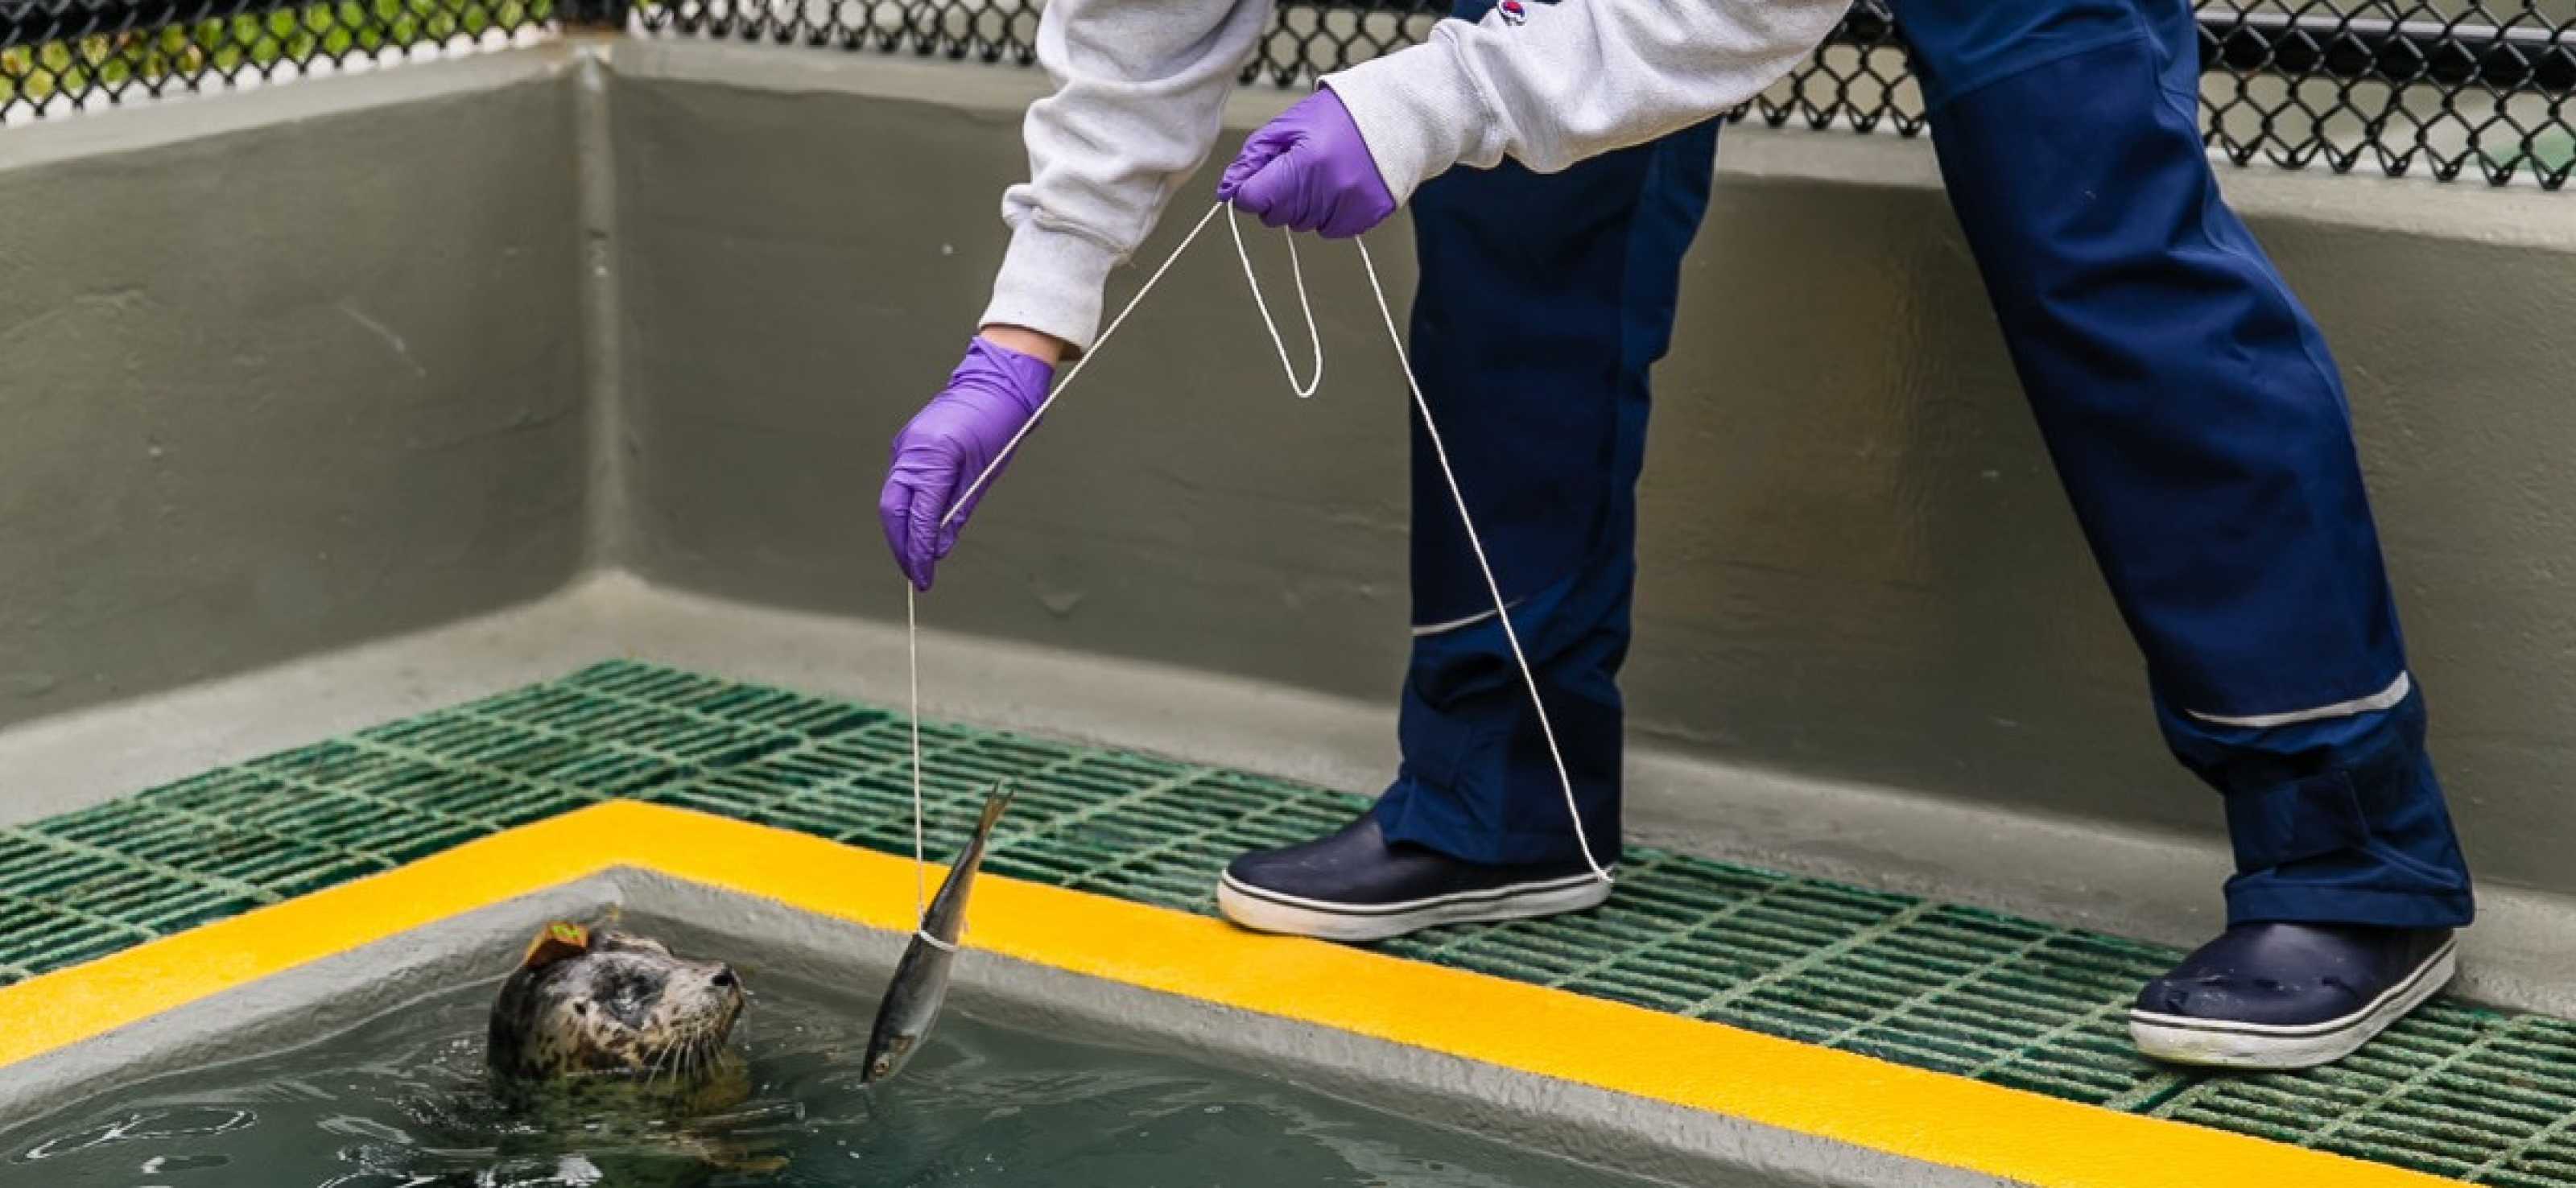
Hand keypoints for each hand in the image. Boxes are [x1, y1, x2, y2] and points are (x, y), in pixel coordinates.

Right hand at [878, 336, 1055, 589]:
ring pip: (892, 498)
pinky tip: (916, 525)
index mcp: (933, 457)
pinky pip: (899, 482)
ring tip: (915, 556)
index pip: (918, 517)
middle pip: (892, 510)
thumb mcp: (984, 475)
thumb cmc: (997, 423)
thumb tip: (939, 547)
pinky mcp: (907, 444)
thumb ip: (957, 513)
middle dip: (901, 545)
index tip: (923, 577)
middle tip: (914, 573)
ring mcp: (905, 445)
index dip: (919, 552)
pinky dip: (905, 508)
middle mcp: (911, 450)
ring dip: (900, 529)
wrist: (994, 383)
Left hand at [1217, 88, 1395, 237]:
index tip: (1259, 179)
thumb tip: (1227, 190)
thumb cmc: (1336, 117)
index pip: (1253, 199)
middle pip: (1274, 216)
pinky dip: (1328, 214)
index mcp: (1304, 163)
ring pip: (1301, 225)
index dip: (1250, 190)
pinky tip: (1339, 187)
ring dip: (1303, 206)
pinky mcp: (1366, 217)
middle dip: (1278, 196)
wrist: (1393, 116)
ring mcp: (1349, 207)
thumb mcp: (1288, 126)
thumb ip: (1253, 158)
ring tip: (1323, 173)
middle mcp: (1327, 190)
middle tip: (1298, 168)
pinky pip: (1329, 230)